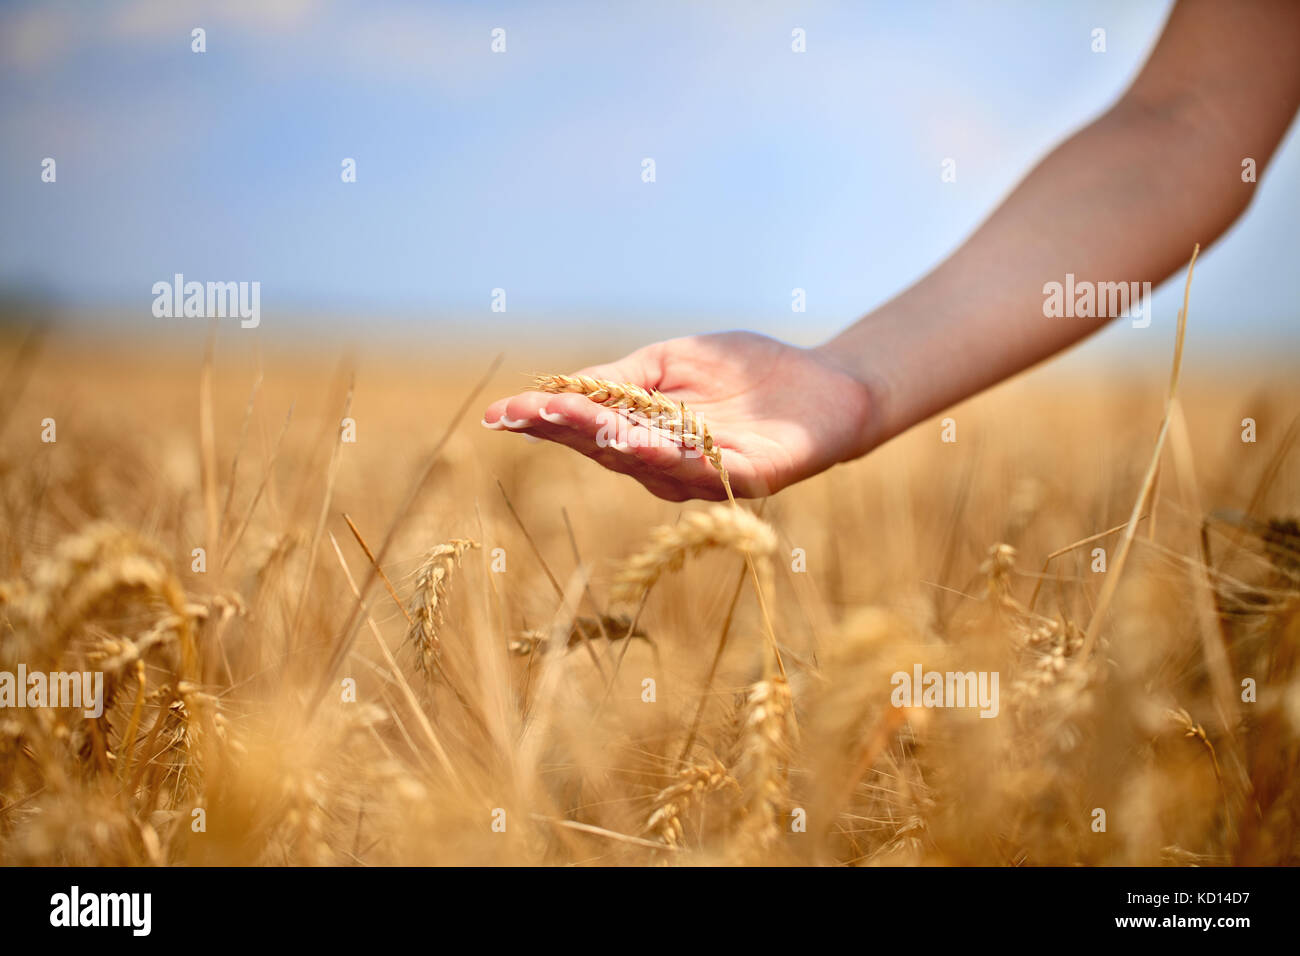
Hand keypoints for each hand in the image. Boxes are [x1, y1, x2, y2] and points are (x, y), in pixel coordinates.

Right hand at [482, 331, 876, 500]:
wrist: (825, 385)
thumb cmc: (745, 372)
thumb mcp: (672, 363)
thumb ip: (624, 379)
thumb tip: (563, 388)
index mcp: (643, 435)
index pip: (586, 428)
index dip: (545, 420)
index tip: (501, 412)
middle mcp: (667, 465)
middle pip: (610, 448)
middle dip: (568, 427)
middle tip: (529, 411)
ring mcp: (708, 475)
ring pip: (652, 462)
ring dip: (612, 441)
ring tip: (575, 419)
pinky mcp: (752, 477)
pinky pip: (710, 470)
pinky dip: (678, 458)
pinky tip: (648, 443)